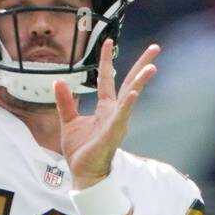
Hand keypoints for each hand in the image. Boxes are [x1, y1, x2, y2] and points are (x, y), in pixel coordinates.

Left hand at [53, 41, 159, 188]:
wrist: (82, 173)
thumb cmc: (80, 150)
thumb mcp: (68, 121)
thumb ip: (65, 101)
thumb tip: (58, 81)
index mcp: (104, 108)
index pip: (107, 79)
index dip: (106, 60)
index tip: (108, 41)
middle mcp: (114, 113)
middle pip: (129, 83)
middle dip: (141, 65)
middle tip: (155, 48)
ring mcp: (115, 123)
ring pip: (130, 98)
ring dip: (140, 82)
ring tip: (151, 67)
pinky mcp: (111, 135)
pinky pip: (121, 118)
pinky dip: (127, 105)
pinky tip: (133, 94)